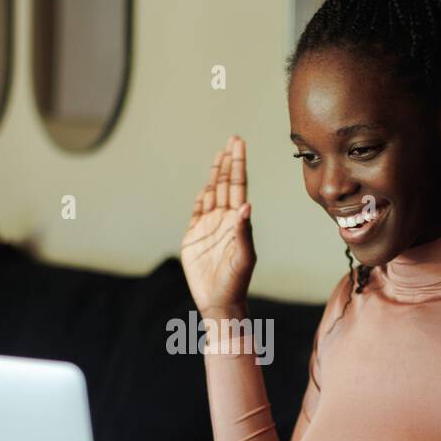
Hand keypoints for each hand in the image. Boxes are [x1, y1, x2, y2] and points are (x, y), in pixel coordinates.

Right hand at [181, 135, 255, 316]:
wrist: (219, 301)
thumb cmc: (236, 282)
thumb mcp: (243, 258)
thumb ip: (244, 232)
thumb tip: (246, 206)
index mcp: (237, 220)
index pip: (238, 185)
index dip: (238, 164)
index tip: (238, 144)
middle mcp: (224, 219)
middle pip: (226, 184)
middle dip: (228, 161)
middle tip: (232, 139)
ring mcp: (208, 227)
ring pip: (212, 194)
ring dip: (216, 174)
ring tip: (220, 155)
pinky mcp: (194, 237)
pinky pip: (197, 212)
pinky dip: (201, 198)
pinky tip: (205, 187)